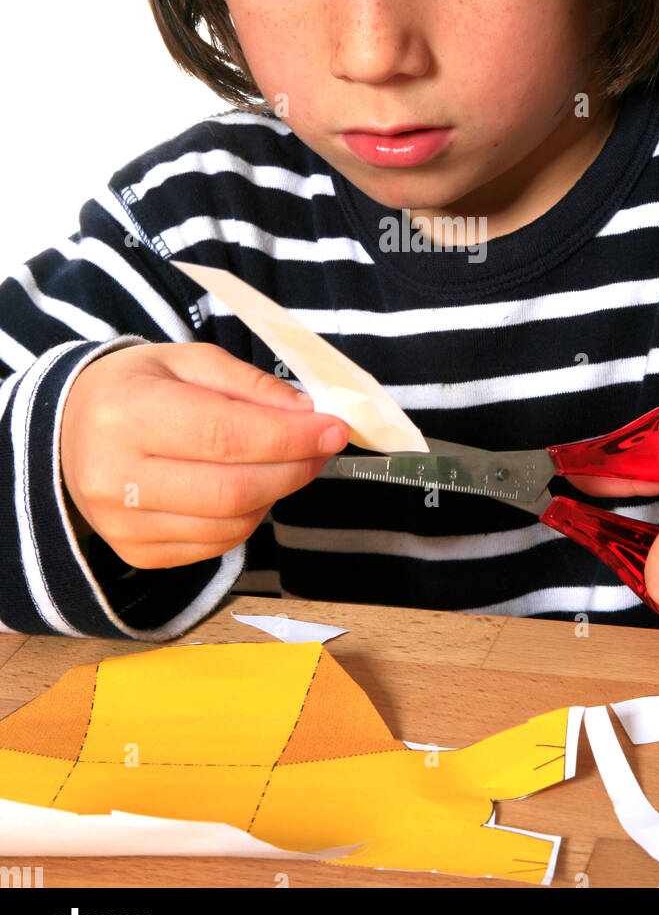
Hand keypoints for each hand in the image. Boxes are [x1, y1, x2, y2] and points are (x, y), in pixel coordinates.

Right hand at [59, 342, 348, 568]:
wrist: (69, 430)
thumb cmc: (136, 387)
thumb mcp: (188, 361)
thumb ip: (249, 385)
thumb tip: (306, 414)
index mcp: (126, 413)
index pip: (224, 435)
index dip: (289, 437)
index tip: (334, 428)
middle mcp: (115, 476)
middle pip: (232, 489)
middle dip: (294, 469)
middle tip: (324, 447)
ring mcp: (121, 524)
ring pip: (230, 524)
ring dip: (277, 494)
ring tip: (291, 462)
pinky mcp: (136, 552)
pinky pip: (215, 545)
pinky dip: (249, 518)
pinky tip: (254, 488)